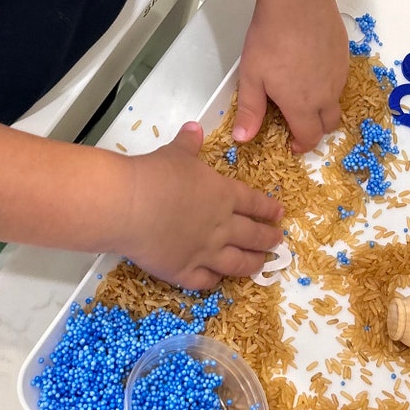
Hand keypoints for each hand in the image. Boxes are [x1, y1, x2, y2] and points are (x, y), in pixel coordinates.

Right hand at [122, 123, 283, 289]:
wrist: (130, 205)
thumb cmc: (155, 174)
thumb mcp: (176, 153)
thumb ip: (189, 144)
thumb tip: (194, 128)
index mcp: (223, 195)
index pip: (254, 203)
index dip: (268, 209)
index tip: (279, 213)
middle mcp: (221, 226)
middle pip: (253, 235)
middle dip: (268, 239)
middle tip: (277, 241)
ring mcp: (205, 252)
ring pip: (237, 263)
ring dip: (252, 263)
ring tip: (261, 264)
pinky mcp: (184, 271)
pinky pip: (206, 281)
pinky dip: (215, 280)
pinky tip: (218, 279)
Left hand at [234, 0, 348, 152]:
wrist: (298, 0)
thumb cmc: (270, 38)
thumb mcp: (252, 76)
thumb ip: (251, 110)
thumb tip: (243, 139)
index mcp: (302, 104)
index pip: (310, 137)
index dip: (302, 145)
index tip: (292, 143)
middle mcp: (326, 94)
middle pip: (329, 124)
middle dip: (316, 128)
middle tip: (299, 121)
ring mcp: (339, 74)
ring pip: (336, 100)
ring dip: (322, 105)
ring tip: (302, 90)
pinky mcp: (344, 56)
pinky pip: (340, 79)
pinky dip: (328, 82)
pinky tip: (311, 65)